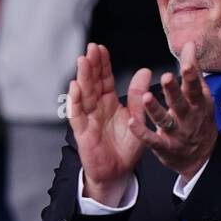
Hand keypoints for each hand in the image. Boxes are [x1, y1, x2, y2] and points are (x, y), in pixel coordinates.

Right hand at [69, 43, 149, 206]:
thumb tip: (146, 71)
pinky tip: (74, 87)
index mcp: (108, 103)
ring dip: (82, 78)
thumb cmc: (126, 148)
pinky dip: (75, 102)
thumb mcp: (138, 118)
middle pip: (92, 83)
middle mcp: (96, 108)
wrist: (119, 173)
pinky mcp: (83, 133)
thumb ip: (139, 97)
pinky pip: (77, 116)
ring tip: (82, 61)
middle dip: (91, 66)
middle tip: (91, 48)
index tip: (100, 48)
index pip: (103, 79)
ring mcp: (88, 119)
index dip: (102, 64)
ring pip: (83, 95)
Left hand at [132, 41, 218, 179]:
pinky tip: (132, 123)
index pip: (195, 87)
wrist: (201, 156)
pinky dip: (142, 132)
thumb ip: (192, 70)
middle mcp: (188, 118)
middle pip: (180, 103)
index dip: (191, 76)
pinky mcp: (165, 147)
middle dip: (174, 91)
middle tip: (167, 77)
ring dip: (155, 109)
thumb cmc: (198, 120)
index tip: (187, 63)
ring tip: (146, 98)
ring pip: (165, 121)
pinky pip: (152, 140)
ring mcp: (176, 133)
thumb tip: (189, 44)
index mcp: (198, 103)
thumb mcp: (200, 95)